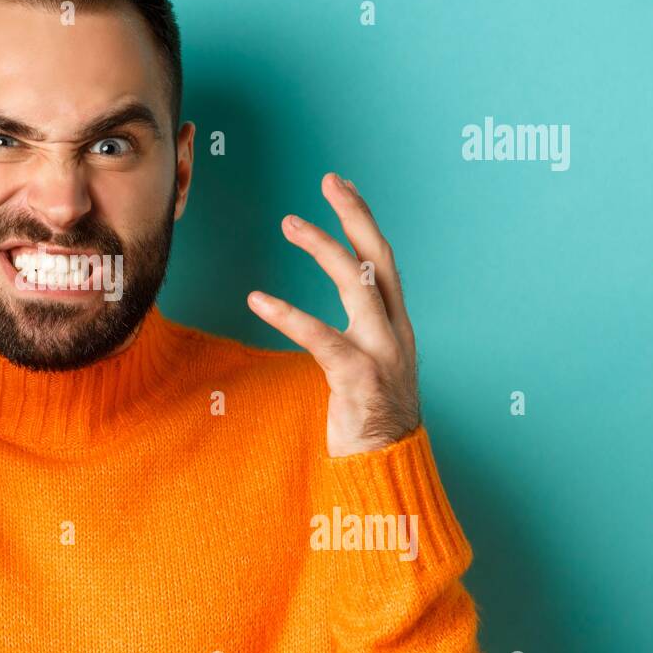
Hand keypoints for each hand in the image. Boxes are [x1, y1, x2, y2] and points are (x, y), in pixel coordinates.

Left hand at [247, 173, 420, 457]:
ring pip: (358, 285)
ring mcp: (383, 354)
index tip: (342, 188)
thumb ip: (356, 334)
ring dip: (324, 248)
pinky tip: (258, 299)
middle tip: (330, 179)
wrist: (388, 472)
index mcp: (395, 327)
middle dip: (356, 215)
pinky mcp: (361, 380)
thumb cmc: (370, 420)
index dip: (363, 222)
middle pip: (380, 259)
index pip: (382, 262)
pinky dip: (290, 315)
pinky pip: (323, 338)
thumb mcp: (368, 367)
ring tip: (290, 222)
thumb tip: (338, 312)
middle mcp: (395, 333)